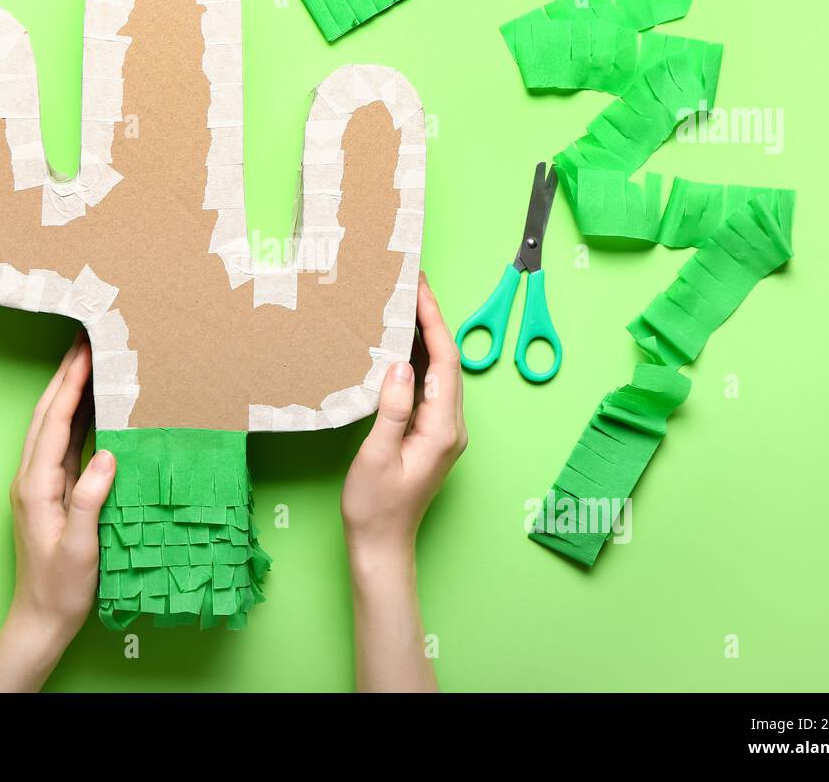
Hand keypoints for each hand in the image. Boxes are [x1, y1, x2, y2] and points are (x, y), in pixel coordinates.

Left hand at [0, 330, 115, 691]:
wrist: (40, 620)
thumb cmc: (60, 589)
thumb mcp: (80, 547)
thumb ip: (90, 499)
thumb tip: (107, 454)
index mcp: (35, 486)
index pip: (53, 422)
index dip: (70, 383)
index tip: (86, 350)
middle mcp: (32, 478)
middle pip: (48, 414)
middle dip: (66, 374)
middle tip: (86, 339)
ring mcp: (40, 485)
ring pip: (54, 426)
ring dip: (70, 392)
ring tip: (91, 362)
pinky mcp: (51, 494)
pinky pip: (64, 445)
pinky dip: (78, 419)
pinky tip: (94, 408)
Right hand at [342, 271, 466, 561]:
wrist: (382, 545)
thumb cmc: (376, 507)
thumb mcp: (377, 457)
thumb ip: (392, 410)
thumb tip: (400, 365)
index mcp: (443, 429)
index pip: (445, 362)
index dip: (433, 320)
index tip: (419, 287)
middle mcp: (452, 427)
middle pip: (448, 360)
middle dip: (432, 318)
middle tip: (410, 283)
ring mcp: (444, 431)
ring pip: (441, 371)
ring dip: (426, 336)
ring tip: (406, 303)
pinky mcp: (432, 434)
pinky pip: (431, 386)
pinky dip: (419, 358)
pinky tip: (402, 344)